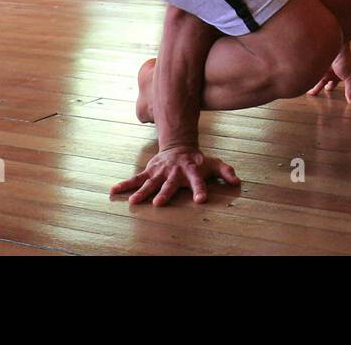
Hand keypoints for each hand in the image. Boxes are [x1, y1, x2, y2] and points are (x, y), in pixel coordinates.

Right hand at [110, 146, 239, 205]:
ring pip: (150, 183)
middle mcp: (174, 172)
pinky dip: (125, 184)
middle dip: (165, 193)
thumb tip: (237, 182)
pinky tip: (114, 191)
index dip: (200, 190)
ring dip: (142, 192)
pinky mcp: (149, 171)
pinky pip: (136, 179)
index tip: (200, 200)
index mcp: (191, 171)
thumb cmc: (198, 161)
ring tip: (134, 202)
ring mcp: (160, 172)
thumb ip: (225, 172)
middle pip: (170, 184)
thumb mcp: (214, 164)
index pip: (198, 181)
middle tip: (159, 203)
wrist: (178, 146)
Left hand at [306, 46, 350, 103]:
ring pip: (329, 84)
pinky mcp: (323, 71)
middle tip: (347, 97)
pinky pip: (318, 82)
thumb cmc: (344, 60)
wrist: (331, 46)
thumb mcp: (349, 77)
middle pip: (346, 85)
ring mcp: (333, 73)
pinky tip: (309, 93)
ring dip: (324, 89)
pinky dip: (314, 88)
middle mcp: (344, 75)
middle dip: (346, 90)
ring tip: (317, 94)